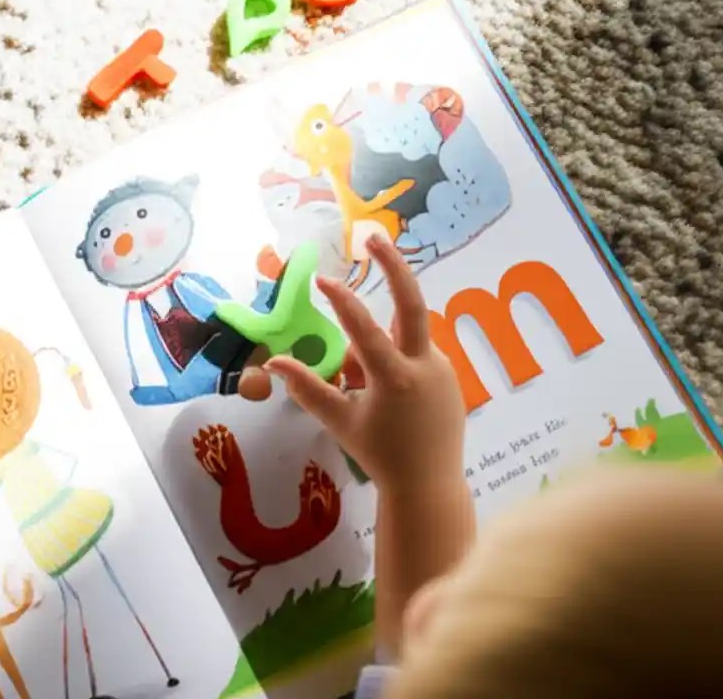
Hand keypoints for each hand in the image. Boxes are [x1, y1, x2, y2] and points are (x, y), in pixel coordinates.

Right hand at [264, 234, 465, 494]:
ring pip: (401, 342)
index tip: (323, 279)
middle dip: (394, 267)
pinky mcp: (450, 375)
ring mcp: (443, 369)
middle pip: (412, 304)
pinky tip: (383, 401)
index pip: (366, 330)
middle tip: (374, 237)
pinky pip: (413, 356)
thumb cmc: (380, 454)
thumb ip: (307, 388)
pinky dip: (391, 365)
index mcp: (396, 380)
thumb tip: (272, 362)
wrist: (429, 485)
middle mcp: (425, 367)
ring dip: (375, 354)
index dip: (342, 302)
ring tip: (360, 394)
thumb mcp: (340, 421)